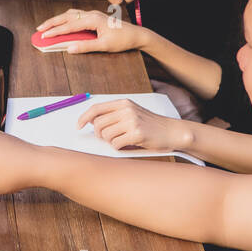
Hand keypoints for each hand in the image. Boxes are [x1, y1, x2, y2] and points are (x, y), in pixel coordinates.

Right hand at [34, 8, 146, 53]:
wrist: (137, 35)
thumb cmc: (123, 40)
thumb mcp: (104, 45)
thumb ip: (86, 46)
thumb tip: (70, 49)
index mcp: (93, 20)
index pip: (69, 26)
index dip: (55, 32)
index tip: (44, 36)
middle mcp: (91, 14)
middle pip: (66, 17)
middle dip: (51, 23)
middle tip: (39, 29)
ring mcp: (93, 14)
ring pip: (70, 15)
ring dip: (58, 20)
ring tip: (47, 26)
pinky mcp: (94, 17)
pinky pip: (76, 16)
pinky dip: (65, 19)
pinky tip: (62, 23)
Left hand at [76, 98, 191, 152]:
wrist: (172, 132)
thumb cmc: (150, 125)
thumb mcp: (132, 112)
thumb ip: (114, 114)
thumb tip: (91, 121)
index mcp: (123, 103)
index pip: (96, 108)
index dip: (84, 118)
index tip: (78, 126)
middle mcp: (126, 110)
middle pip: (98, 124)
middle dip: (99, 134)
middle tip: (108, 138)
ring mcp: (131, 121)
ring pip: (105, 135)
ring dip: (110, 141)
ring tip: (122, 140)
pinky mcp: (136, 134)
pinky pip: (116, 144)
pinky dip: (118, 147)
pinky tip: (128, 144)